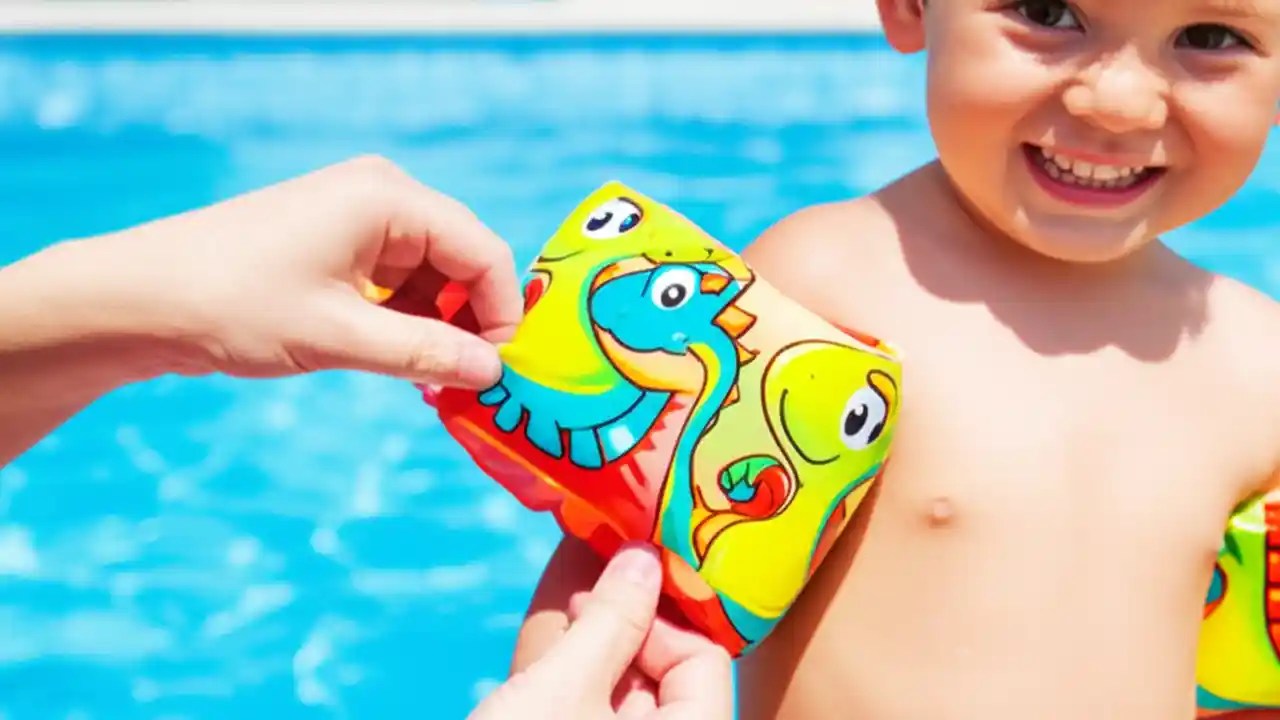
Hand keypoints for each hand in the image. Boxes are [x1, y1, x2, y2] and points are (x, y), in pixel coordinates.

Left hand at [96, 154, 522, 387]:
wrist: (139, 300)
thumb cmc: (233, 306)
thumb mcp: (338, 337)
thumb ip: (424, 353)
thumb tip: (493, 373)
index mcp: (388, 198)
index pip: (483, 252)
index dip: (501, 314)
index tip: (499, 373)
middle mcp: (382, 195)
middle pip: (462, 260)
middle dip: (471, 322)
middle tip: (467, 384)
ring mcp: (358, 217)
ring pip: (432, 275)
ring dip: (439, 327)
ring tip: (431, 382)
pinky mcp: (338, 243)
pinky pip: (398, 281)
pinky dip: (408, 321)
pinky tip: (403, 364)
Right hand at [470, 543, 733, 719]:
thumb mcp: (565, 688)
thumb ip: (612, 618)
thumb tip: (643, 556)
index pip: (706, 658)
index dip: (654, 624)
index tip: (597, 605)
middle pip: (672, 671)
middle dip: (624, 632)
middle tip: (575, 609)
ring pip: (638, 692)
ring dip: (602, 657)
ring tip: (559, 640)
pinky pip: (611, 713)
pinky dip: (588, 689)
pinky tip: (546, 681)